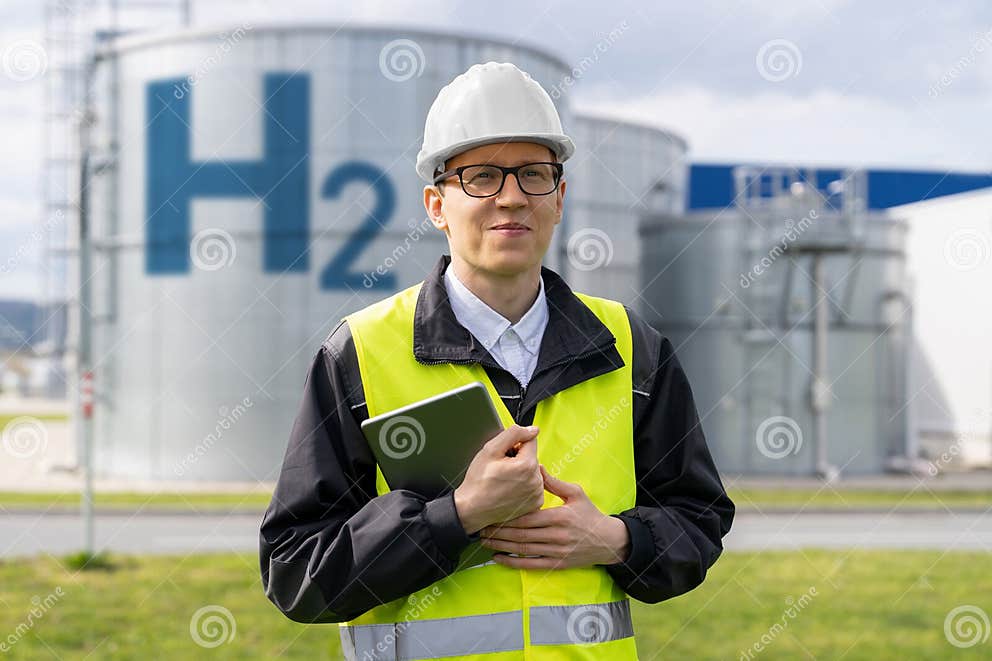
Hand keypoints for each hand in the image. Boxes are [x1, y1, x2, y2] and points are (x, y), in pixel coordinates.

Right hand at [453, 425, 543, 534]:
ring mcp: (537, 494)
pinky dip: (524, 485)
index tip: (503, 455)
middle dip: (518, 458)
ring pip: (533, 471)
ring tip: (504, 481)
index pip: (530, 440)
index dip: (514, 444)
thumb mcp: (490, 450)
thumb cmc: (478, 482)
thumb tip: (533, 429)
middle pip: (531, 456)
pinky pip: (533, 485)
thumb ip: (513, 434)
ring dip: (522, 472)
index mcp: (527, 465)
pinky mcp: (535, 503)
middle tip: (500, 470)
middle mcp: (536, 481)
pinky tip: (510, 490)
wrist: (472, 509)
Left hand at [479, 464, 630, 568]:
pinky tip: (498, 559)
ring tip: (484, 541)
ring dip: (501, 546)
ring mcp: (556, 552)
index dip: (507, 517)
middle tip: (480, 528)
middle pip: (521, 534)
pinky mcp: (556, 564)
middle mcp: (556, 536)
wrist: (608, 541)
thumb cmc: (590, 514)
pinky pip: (531, 564)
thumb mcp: (576, 493)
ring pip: (523, 550)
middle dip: (498, 532)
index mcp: (559, 517)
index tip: (491, 513)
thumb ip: (554, 483)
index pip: (528, 518)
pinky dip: (513, 563)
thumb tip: (536, 467)